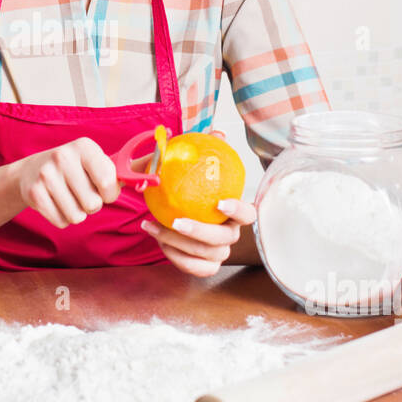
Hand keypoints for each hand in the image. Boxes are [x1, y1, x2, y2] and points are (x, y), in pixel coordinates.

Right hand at [16, 138, 120, 229]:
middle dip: (92, 204)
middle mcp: (63, 157)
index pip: (108, 181)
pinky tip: (56, 202)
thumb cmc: (75, 169)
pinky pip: (61, 221)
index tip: (102, 187)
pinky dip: (62, 218)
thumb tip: (155, 173)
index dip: (109, 193)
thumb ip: (127, 169)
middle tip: (81, 192)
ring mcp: (46, 175)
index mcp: (85, 146)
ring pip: (77, 216)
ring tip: (68, 196)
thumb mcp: (97, 162)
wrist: (31, 171)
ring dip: (77, 212)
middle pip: (93, 204)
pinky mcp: (34, 193)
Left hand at [140, 127, 256, 276]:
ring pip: (206, 255)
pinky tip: (157, 240)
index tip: (220, 202)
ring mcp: (219, 252)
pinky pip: (195, 268)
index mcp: (234, 211)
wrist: (172, 210)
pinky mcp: (205, 266)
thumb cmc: (187, 187)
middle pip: (224, 239)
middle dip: (200, 231)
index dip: (239, 210)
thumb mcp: (192, 165)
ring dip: (177, 243)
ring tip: (152, 227)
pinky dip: (176, 258)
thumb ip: (205, 150)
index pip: (249, 213)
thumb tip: (217, 132)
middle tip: (175, 220)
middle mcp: (230, 233)